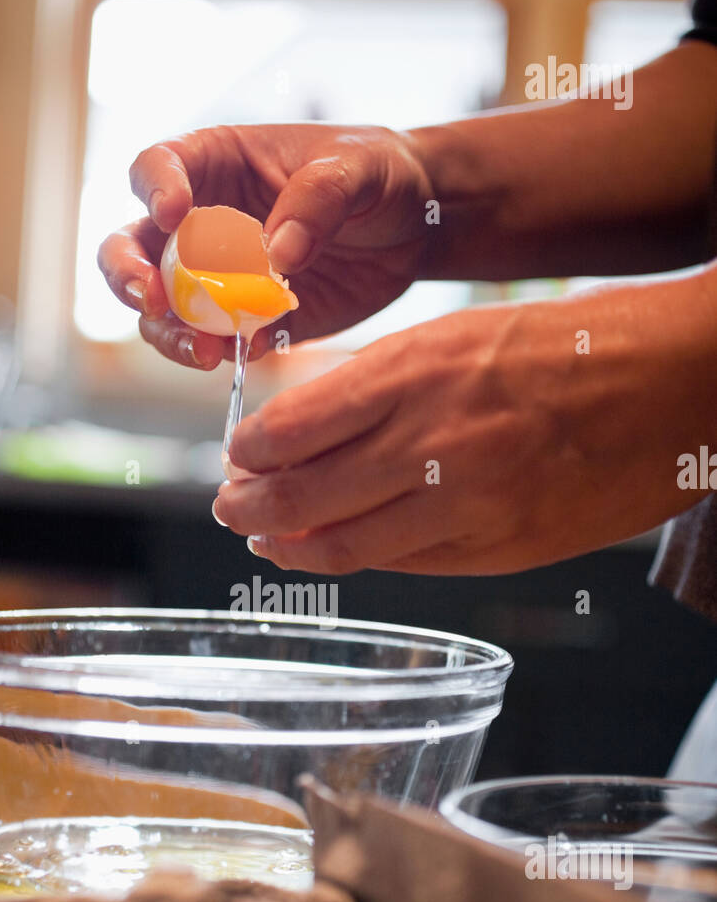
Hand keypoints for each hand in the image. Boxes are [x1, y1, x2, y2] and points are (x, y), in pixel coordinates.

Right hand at [96, 123, 431, 369]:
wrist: (414, 228)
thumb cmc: (378, 173)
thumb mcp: (357, 166)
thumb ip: (318, 198)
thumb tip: (277, 252)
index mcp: (216, 163)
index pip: (155, 167)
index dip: (152, 189)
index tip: (173, 213)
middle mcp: (202, 222)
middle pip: (133, 247)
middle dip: (128, 276)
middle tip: (151, 299)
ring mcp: (219, 277)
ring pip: (163, 308)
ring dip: (169, 332)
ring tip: (203, 350)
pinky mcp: (248, 320)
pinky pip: (214, 341)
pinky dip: (218, 353)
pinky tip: (241, 356)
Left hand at [213, 268, 716, 574]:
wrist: (680, 384)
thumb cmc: (575, 347)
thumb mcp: (464, 336)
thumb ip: (384, 382)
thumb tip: (305, 427)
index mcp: (418, 367)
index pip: (293, 424)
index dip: (248, 452)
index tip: (235, 457)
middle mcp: (433, 439)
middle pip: (303, 493)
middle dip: (249, 507)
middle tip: (230, 508)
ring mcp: (469, 503)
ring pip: (345, 544)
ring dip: (291, 547)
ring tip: (267, 542)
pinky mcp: (502, 549)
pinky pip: (406, 564)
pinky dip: (360, 561)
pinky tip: (339, 554)